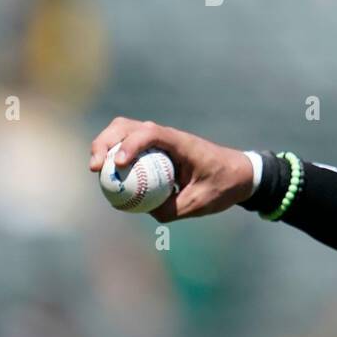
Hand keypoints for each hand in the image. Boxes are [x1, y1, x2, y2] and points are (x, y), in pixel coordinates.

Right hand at [88, 117, 254, 221]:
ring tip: (97, 170)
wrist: (240, 174)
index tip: (118, 165)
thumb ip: (172, 209)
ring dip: (105, 145)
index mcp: (182, 142)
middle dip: (105, 142)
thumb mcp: (200, 203)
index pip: (150, 133)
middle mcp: (168, 136)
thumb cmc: (223, 186)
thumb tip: (143, 210)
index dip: (130, 145)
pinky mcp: (157, 148)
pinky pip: (130, 146)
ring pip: (124, 131)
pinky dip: (114, 155)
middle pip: (127, 126)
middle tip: (96, 168)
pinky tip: (109, 176)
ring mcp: (160, 140)